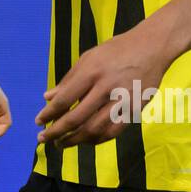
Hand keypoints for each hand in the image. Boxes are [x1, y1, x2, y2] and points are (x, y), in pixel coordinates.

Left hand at [35, 28, 176, 147]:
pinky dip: (96, 139)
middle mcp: (106, 88)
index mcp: (91, 71)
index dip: (49, 113)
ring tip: (61, 143)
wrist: (152, 48)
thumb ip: (68, 79)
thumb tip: (47, 98)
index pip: (65, 99)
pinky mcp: (134, 111)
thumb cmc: (116, 50)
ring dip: (75, 140)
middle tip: (43, 138)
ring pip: (94, 129)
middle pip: (77, 118)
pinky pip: (112, 132)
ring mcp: (122, 101)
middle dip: (57, 131)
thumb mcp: (88, 57)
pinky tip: (84, 141)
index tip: (38, 121)